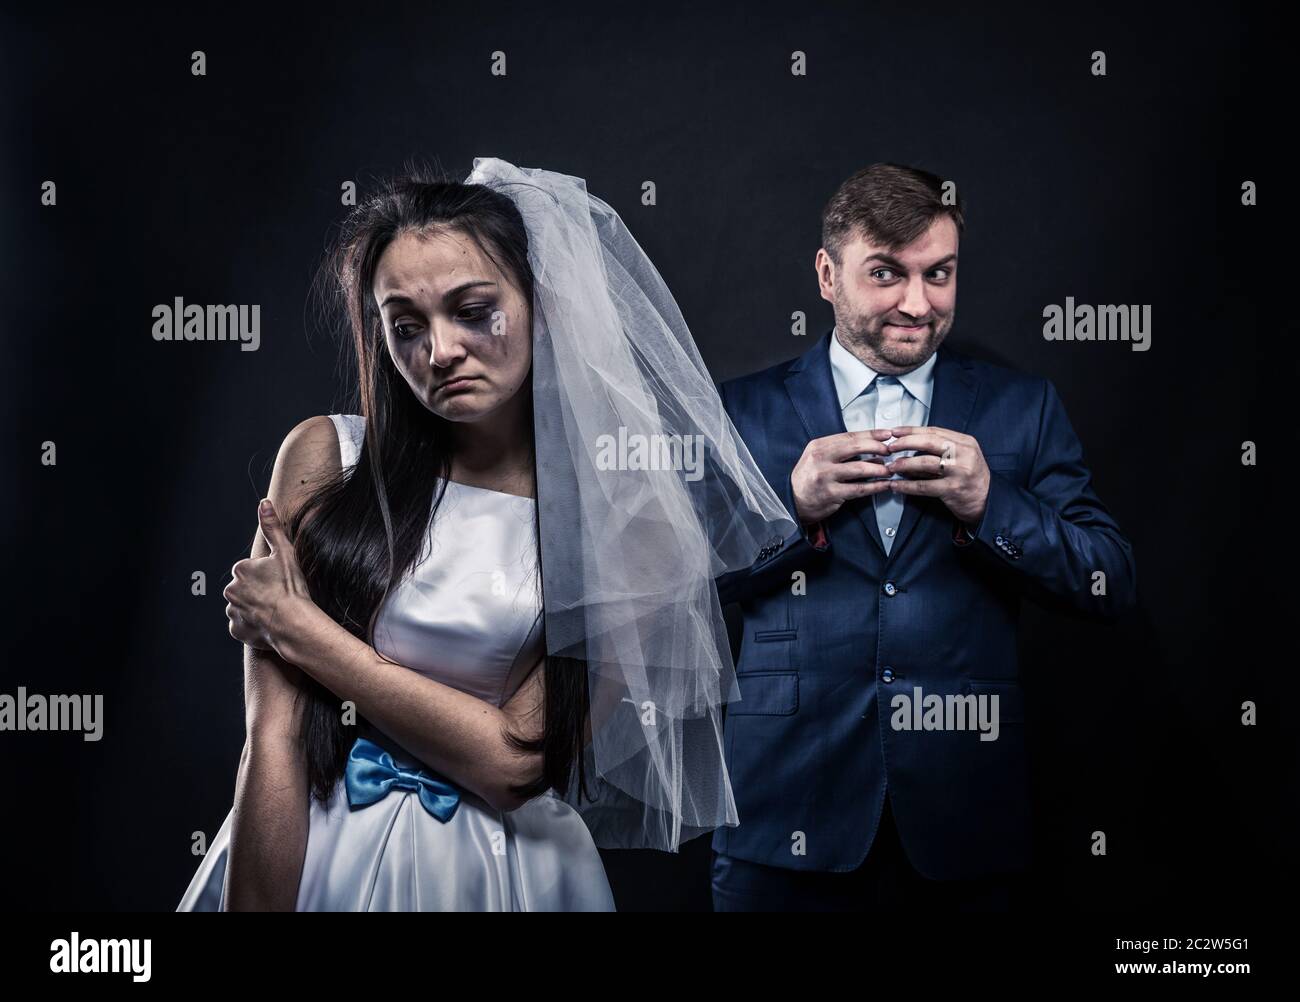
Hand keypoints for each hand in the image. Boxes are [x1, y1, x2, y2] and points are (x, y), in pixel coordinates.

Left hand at [224, 499, 313, 654]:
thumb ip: (272, 527)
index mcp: (241, 569)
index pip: (252, 570)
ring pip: (243, 606)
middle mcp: (231, 589)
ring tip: (276, 612)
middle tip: (279, 597)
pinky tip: (268, 624)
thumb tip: (263, 503)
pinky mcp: (236, 629)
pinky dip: (253, 625)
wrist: (293, 623)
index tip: (280, 582)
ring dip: (255, 608)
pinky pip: (243, 625)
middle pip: (246, 588)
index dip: (269, 576)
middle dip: (259, 592)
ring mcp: (233, 611)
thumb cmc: (291, 587)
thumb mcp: (285, 553)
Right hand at [791, 430, 894, 523]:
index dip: (871, 434)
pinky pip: (859, 489)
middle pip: (856, 448)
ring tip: (889, 470)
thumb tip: (872, 448)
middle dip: (877, 447)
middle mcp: (820, 459)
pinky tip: (884, 485)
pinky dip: (875, 486)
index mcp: (818, 446)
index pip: (849, 436)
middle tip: (890, 451)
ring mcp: (825, 476)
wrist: (791, 500)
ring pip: (860, 469)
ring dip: (879, 469)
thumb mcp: (818, 458)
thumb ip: (841, 451)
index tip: (887, 434)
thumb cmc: (808, 479)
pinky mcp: (831, 493)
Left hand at [880, 425, 990, 526]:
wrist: (988, 501)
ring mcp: (959, 471)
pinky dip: (907, 486)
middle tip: (890, 447)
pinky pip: (924, 486)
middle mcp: (963, 454)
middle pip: (929, 442)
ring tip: (891, 466)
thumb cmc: (971, 478)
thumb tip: (910, 446)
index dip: (912, 430)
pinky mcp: (953, 489)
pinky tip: (897, 486)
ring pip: (925, 462)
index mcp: (965, 442)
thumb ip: (941, 450)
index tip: (896, 431)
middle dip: (906, 443)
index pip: (934, 431)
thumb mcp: (962, 457)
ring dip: (904, 464)